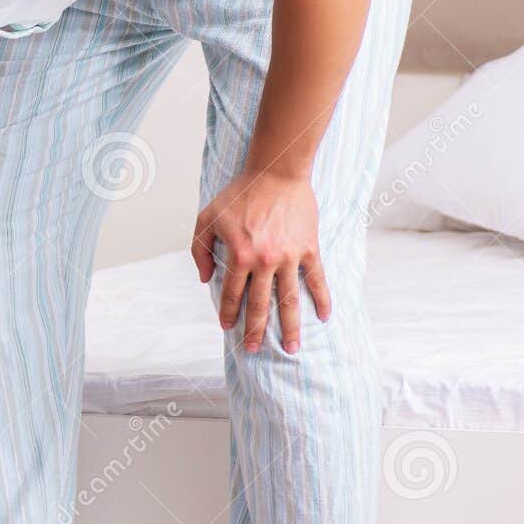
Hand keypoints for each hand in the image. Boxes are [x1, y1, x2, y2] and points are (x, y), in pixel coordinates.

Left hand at [190, 170, 330, 353]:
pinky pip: (317, 279)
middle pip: (260, 305)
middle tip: (253, 350)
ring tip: (291, 349)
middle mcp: (264, 261)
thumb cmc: (239, 194)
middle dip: (255, 331)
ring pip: (289, 300)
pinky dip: (322, 298)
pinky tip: (323, 317)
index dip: (229, 314)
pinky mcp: (308, 248)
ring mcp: (289, 257)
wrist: (276, 172)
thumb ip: (200, 250)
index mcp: (239, 256)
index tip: (228, 329)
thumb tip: (206, 280)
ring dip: (289, 327)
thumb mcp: (207, 218)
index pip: (233, 294)